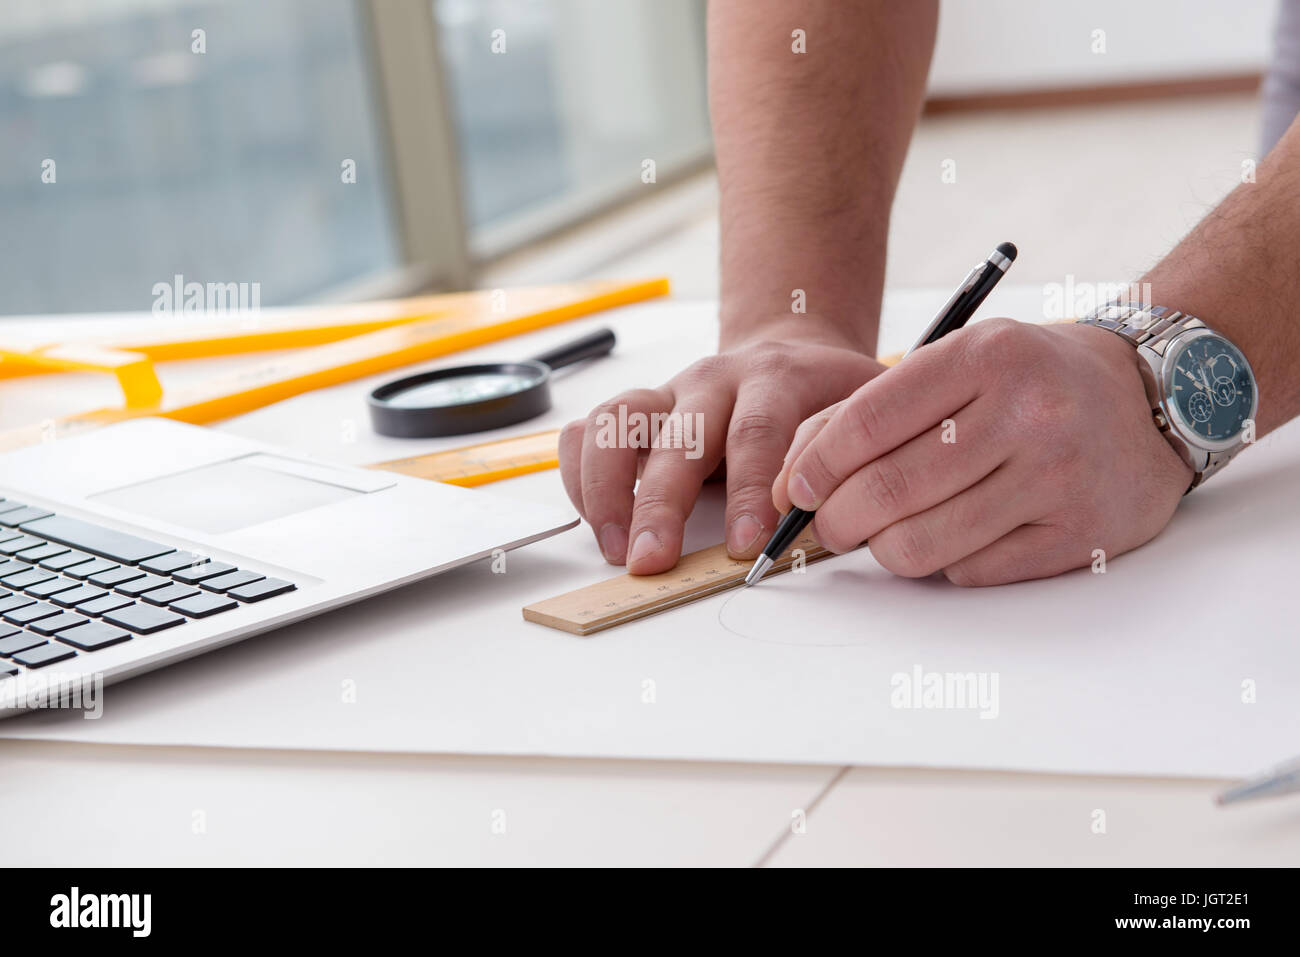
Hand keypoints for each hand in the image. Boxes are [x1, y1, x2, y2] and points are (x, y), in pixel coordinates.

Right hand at [559, 319, 886, 573]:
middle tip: (652, 560)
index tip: (746, 547)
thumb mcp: (861, 414)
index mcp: (774, 378)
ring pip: (615, 424)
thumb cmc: (825, 400)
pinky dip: (578, 477)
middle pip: (677, 436)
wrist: (791, 352)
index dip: (751, 490)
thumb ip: (850, 456)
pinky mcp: (632, 412)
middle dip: (661, 504)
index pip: (757, 431)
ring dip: (607, 490)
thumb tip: (840, 516)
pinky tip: (593, 522)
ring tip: (615, 549)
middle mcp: (711, 380)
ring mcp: (665, 394)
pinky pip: (586, 433)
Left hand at [772, 318, 1193, 585]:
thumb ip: (872, 408)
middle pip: (887, 491)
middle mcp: (1027, 413)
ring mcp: (1058, 478)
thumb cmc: (1032, 380)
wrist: (1153, 397)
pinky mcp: (1080, 535)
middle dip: (836, 520)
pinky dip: (945, 563)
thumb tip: (795, 476)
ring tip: (884, 535)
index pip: (867, 421)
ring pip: (922, 544)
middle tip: (830, 525)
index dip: (815, 465)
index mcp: (985, 357)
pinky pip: (973, 573)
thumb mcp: (958, 361)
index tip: (797, 489)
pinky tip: (955, 535)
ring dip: (884, 549)